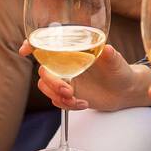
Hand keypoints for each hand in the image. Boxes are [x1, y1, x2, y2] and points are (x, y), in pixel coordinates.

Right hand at [19, 39, 146, 111]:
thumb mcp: (117, 62)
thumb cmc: (120, 70)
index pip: (48, 44)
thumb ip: (110, 56)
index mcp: (73, 51)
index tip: (25, 50)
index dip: (33, 45)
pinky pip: (56, 102)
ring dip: (57, 96)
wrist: (125, 91)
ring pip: (46, 88)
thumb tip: (108, 49)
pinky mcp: (69, 95)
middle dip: (52, 83)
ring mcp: (66, 80)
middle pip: (43, 71)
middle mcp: (66, 64)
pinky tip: (83, 104)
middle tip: (68, 91)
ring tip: (76, 100)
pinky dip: (67, 106)